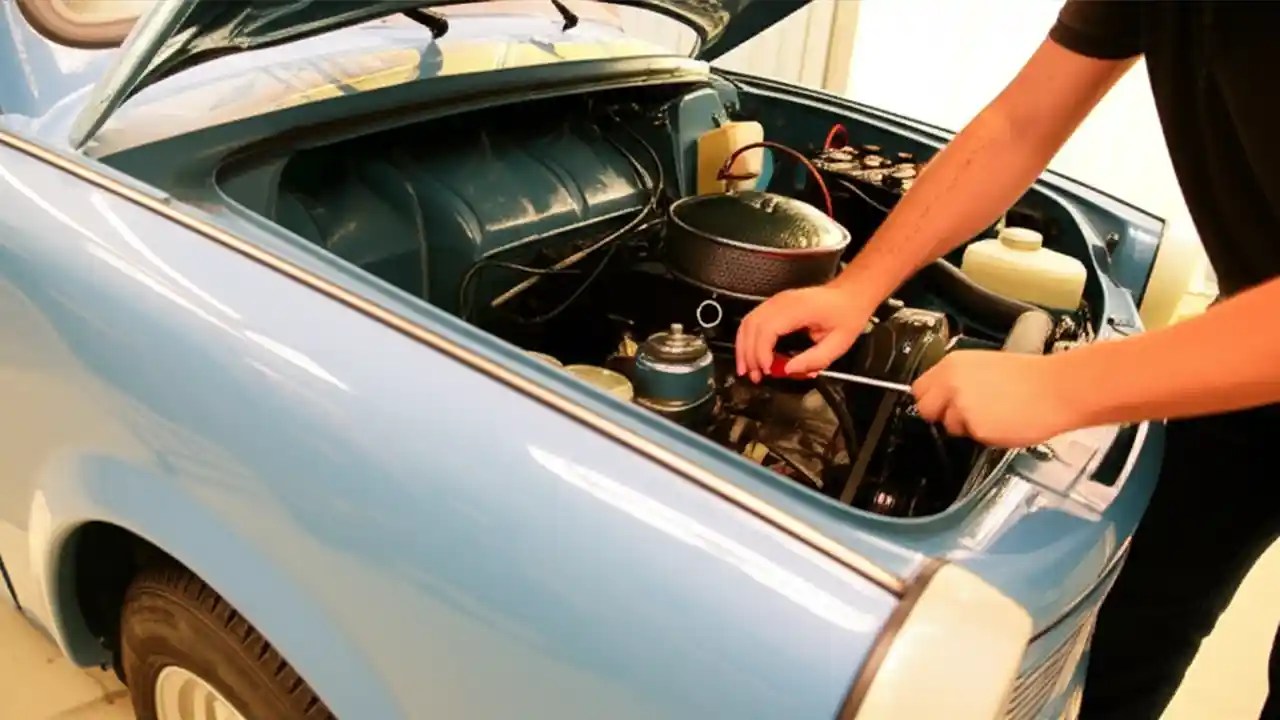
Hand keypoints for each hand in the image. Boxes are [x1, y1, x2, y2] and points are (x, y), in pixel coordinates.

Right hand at [735, 284, 876, 382]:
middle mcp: (782, 302)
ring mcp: (776, 301)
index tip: (767, 370)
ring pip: (747, 323)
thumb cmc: (847, 314)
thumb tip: (789, 370)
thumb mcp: (839, 343)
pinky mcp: (774, 305)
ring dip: (743, 348)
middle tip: (755, 376)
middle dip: (748, 355)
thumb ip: (814, 359)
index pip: (768, 329)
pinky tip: (749, 355)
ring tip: (748, 370)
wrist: (851, 294)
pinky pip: (752, 321)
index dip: (762, 353)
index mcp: (799, 309)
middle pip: (752, 326)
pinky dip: (747, 340)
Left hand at [912, 350, 1084, 447]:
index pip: (919, 388)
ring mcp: (962, 407)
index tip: (943, 403)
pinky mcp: (976, 428)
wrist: (1057, 389)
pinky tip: (1003, 423)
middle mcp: (951, 384)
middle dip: (941, 415)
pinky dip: (985, 435)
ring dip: (967, 426)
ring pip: (949, 427)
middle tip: (966, 413)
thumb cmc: (1031, 378)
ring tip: (994, 414)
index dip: (932, 399)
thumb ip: (958, 380)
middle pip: (925, 409)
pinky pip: (972, 437)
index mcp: (952, 365)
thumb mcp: (985, 366)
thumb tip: (944, 394)